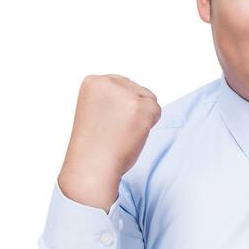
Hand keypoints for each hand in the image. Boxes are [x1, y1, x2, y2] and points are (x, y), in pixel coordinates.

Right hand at [58, 75, 160, 210]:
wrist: (91, 167)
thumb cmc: (94, 144)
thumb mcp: (96, 109)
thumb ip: (112, 96)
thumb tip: (141, 94)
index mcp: (93, 81)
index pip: (123, 85)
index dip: (119, 108)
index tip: (107, 122)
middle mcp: (108, 82)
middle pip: (137, 90)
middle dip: (132, 111)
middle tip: (115, 130)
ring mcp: (125, 95)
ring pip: (148, 100)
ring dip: (141, 118)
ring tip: (122, 132)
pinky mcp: (141, 108)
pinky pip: (156, 111)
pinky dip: (148, 126)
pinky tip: (131, 135)